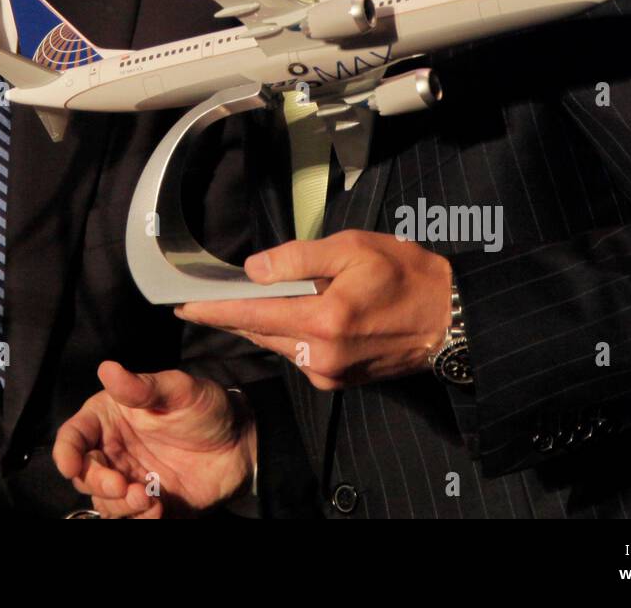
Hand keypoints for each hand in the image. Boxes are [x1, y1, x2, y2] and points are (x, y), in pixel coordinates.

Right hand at [53, 361, 255, 517]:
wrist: (241, 444)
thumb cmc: (206, 407)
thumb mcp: (178, 390)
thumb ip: (142, 386)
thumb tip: (107, 369)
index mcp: (110, 418)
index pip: (74, 436)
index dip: (66, 452)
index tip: (72, 466)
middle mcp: (113, 451)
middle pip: (84, 475)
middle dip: (98, 484)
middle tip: (123, 486)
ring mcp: (129, 480)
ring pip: (103, 503)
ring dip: (119, 507)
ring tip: (149, 499)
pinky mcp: (147, 504)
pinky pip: (129, 520)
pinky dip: (138, 520)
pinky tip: (159, 509)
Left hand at [176, 231, 452, 390]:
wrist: (448, 319)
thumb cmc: (404, 275)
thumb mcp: (351, 249)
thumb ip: (298, 258)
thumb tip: (254, 269)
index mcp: (321, 321)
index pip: (252, 314)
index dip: (213, 310)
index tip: (182, 306)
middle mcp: (319, 355)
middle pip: (259, 331)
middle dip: (232, 314)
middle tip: (203, 298)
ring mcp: (328, 373)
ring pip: (277, 343)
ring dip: (261, 322)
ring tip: (247, 299)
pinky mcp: (338, 381)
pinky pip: (297, 353)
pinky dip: (286, 333)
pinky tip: (292, 313)